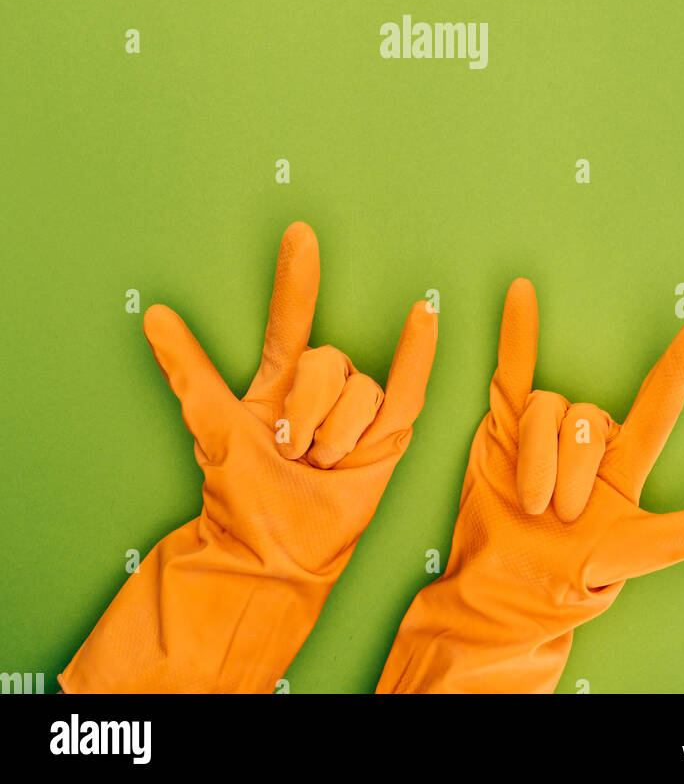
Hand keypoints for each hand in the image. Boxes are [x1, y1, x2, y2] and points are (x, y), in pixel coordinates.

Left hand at [145, 220, 437, 582]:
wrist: (276, 554)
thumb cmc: (242, 495)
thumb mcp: (211, 425)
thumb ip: (186, 369)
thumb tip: (153, 315)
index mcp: (280, 381)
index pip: (291, 321)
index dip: (296, 279)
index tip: (298, 233)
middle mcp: (322, 388)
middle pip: (326, 364)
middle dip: (307, 414)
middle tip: (292, 453)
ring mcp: (357, 409)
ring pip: (360, 391)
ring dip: (338, 437)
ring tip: (322, 467)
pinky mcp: (390, 434)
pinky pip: (409, 387)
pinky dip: (418, 352)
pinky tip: (425, 314)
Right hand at [377, 278, 683, 693]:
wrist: (503, 587)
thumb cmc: (570, 576)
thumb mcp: (632, 554)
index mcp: (622, 463)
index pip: (656, 407)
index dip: (677, 368)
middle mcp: (586, 437)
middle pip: (589, 422)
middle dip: (574, 472)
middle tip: (563, 515)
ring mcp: (545, 426)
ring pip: (547, 411)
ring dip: (537, 462)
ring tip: (532, 505)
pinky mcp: (504, 422)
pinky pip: (513, 369)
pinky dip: (517, 332)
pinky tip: (523, 293)